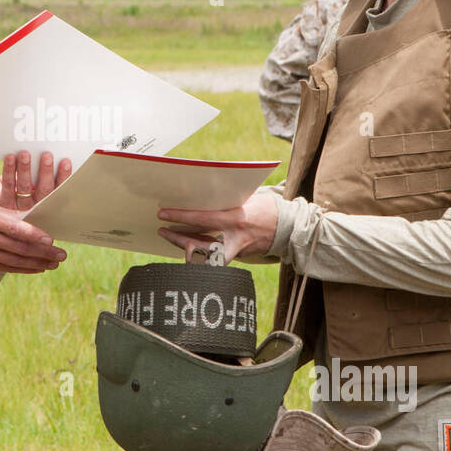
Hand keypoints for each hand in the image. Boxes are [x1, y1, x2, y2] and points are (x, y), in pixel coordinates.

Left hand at [0, 151, 71, 212]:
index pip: (59, 188)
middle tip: (47, 155)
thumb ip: (42, 171)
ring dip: (25, 169)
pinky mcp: (4, 202)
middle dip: (46, 171)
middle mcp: (36, 206)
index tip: (66, 161)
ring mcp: (19, 206)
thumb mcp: (34, 181)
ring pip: (24, 187)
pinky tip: (11, 158)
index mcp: (47, 200)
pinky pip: (8, 185)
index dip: (64, 176)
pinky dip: (9, 170)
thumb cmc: (22, 185)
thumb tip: (51, 150)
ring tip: (25, 154)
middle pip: (43, 190)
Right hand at [0, 203, 66, 273]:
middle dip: (44, 253)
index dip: (35, 235)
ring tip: (54, 264)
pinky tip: (37, 268)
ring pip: (16, 260)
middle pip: (20, 247)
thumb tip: (33, 219)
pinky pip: (7, 268)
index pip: (16, 228)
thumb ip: (6, 215)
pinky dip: (24, 269)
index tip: (52, 240)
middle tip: (62, 255)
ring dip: (38, 263)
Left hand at [156, 192, 279, 262]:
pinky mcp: (238, 256)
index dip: (181, 217)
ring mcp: (236, 250)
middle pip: (199, 244)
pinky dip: (200, 249)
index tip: (163, 213)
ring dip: (184, 246)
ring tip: (169, 235)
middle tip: (161, 230)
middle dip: (178, 239)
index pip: (202, 219)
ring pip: (204, 254)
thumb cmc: (266, 208)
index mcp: (236, 219)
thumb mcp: (247, 199)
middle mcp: (234, 238)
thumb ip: (226, 200)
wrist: (289, 228)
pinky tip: (187, 242)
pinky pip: (214, 255)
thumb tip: (202, 195)